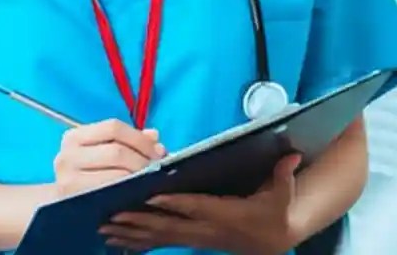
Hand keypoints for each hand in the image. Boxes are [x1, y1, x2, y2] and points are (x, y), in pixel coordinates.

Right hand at [52, 118, 165, 198]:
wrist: (64, 202)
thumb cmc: (89, 172)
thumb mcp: (103, 151)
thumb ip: (129, 140)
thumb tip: (155, 137)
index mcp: (74, 136)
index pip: (113, 127)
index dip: (140, 139)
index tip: (159, 151)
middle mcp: (67, 155)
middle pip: (116, 151)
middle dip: (143, 160)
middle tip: (158, 168)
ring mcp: (69, 180)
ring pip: (116, 174)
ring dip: (139, 178)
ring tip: (152, 180)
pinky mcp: (76, 201)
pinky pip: (111, 194)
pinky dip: (129, 192)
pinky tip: (138, 193)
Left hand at [99, 152, 303, 254]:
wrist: (274, 241)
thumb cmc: (275, 211)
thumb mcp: (282, 193)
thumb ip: (282, 174)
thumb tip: (291, 153)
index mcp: (225, 214)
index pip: (195, 207)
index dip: (174, 203)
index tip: (151, 197)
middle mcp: (206, 229)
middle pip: (168, 226)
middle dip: (139, 221)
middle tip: (112, 215)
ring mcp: (196, 238)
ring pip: (159, 237)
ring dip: (131, 234)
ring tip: (104, 229)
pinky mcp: (191, 241)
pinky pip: (161, 243)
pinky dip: (137, 242)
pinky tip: (116, 241)